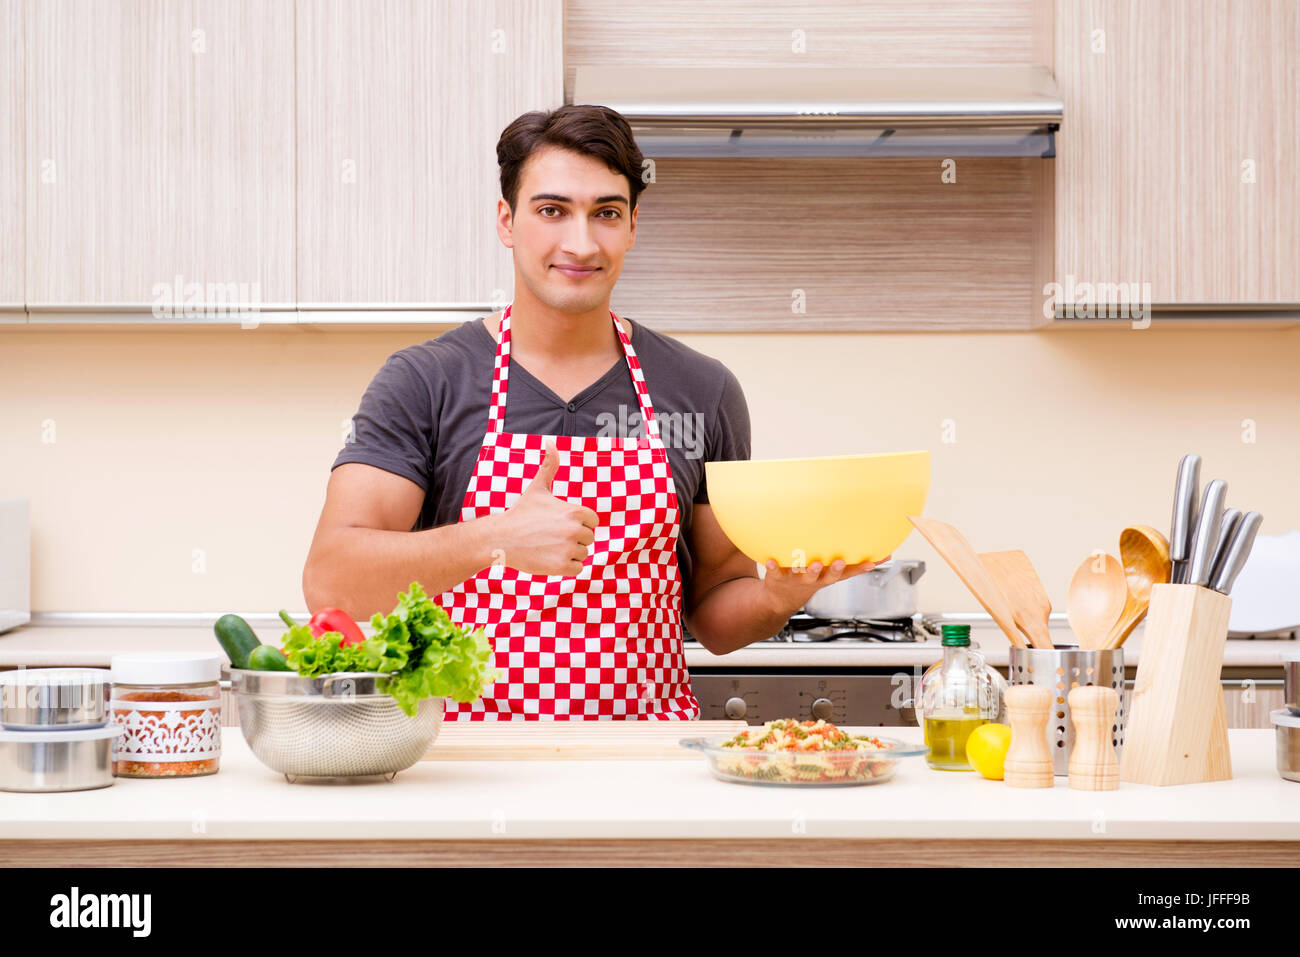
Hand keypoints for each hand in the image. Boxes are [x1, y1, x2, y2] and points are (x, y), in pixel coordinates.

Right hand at [489, 439, 598, 575]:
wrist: (501, 539)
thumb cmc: (521, 513)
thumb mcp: (538, 488)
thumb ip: (550, 465)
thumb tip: (551, 442)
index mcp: (575, 511)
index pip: (592, 521)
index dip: (578, 523)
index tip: (559, 524)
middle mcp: (575, 530)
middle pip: (588, 538)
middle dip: (573, 539)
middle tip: (551, 536)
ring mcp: (569, 549)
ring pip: (582, 554)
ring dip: (569, 553)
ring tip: (548, 546)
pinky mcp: (562, 567)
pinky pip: (577, 568)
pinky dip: (566, 566)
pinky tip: (550, 558)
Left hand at [759, 554, 891, 618]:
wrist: (775, 603)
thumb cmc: (806, 581)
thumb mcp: (829, 575)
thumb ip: (851, 565)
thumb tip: (882, 551)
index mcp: (826, 577)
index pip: (847, 573)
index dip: (860, 568)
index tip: (872, 562)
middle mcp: (813, 580)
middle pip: (827, 576)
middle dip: (834, 570)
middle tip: (839, 562)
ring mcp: (796, 580)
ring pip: (804, 576)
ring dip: (809, 570)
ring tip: (813, 563)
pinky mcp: (777, 579)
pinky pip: (775, 572)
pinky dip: (772, 567)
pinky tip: (770, 560)